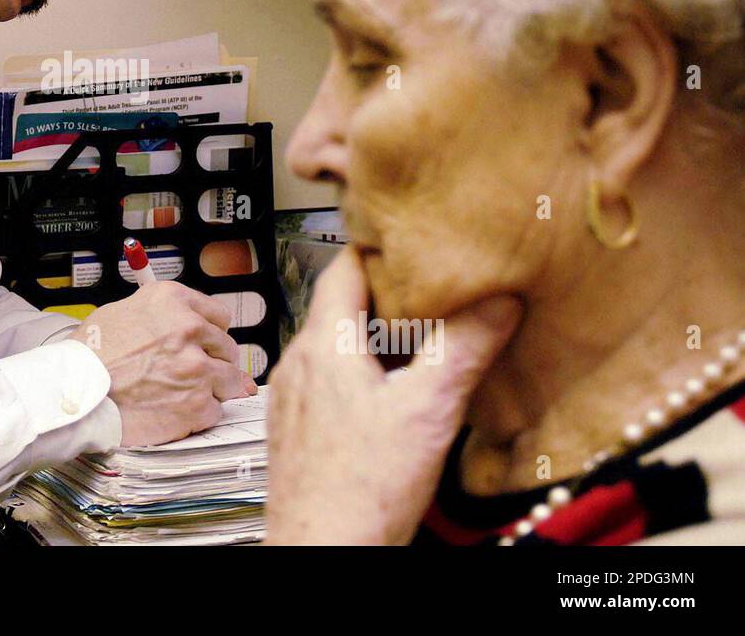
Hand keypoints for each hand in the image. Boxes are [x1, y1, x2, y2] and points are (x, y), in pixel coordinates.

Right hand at [71, 281, 257, 445]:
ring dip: (214, 388)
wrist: (74, 390)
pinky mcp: (196, 404)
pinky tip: (175, 410)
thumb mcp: (126, 311)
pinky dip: (200, 414)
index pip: (219, 315)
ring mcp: (196, 369)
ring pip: (231, 381)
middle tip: (190, 372)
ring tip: (185, 393)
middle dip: (214, 361)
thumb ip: (166, 317)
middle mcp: (189, 330)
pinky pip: (215, 411)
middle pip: (227, 349)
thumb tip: (194, 327)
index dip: (211, 333)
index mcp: (174, 301)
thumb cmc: (91, 354)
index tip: (206, 344)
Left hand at [265, 247, 520, 544]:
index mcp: (323, 343)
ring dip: (377, 336)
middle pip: (342, 304)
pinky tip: (393, 393)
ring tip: (424, 338)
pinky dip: (361, 371)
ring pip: (336, 344)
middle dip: (389, 293)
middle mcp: (298, 362)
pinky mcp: (297, 427)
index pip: (345, 266)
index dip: (382, 247)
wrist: (321, 553)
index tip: (417, 239)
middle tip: (437, 287)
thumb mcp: (429, 411)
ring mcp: (292, 396)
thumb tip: (499, 300)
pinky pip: (329, 379)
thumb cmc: (362, 491)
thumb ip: (464, 349)